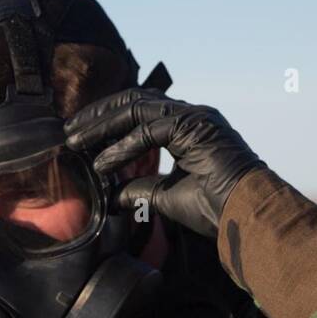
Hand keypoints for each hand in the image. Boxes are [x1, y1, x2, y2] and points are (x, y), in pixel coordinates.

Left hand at [63, 88, 263, 237]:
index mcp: (187, 128)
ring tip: (76, 141)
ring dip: (103, 123)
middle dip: (98, 115)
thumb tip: (114, 197)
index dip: (107, 123)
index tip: (80, 140)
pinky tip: (103, 163)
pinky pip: (149, 128)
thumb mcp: (166, 197)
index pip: (139, 112)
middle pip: (134, 100)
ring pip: (137, 106)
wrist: (247, 217)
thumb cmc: (216, 209)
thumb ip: (140, 190)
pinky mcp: (195, 126)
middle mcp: (191, 115)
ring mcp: (195, 116)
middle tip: (69, 132)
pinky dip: (123, 146)